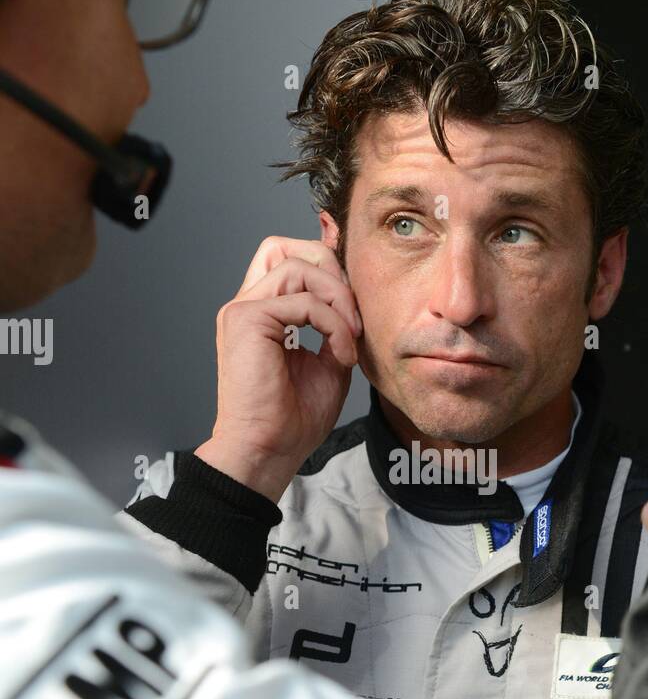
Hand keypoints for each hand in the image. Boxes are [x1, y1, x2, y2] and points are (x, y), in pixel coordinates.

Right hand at [195, 236, 361, 501]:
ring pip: (299, 268)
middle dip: (332, 273)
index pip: (290, 261)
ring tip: (351, 339)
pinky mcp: (246, 320)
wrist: (269, 451)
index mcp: (262, 313)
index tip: (354, 314)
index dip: (328, 273)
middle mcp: (247, 305)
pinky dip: (333, 324)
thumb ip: (336, 327)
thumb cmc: (293, 419)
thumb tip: (355, 301)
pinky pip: (304, 301)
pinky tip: (341, 353)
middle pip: (288, 248)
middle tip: (354, 318)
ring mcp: (242, 309)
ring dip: (338, 300)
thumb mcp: (328, 363)